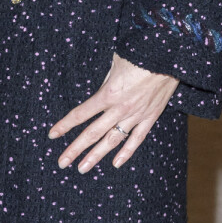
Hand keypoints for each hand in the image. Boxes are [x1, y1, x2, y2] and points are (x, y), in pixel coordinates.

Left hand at [49, 52, 179, 172]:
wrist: (168, 56)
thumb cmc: (140, 54)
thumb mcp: (115, 62)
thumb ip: (106, 81)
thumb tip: (99, 93)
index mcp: (108, 94)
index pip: (80, 114)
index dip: (64, 125)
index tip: (52, 135)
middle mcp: (119, 108)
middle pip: (92, 133)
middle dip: (75, 149)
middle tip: (62, 162)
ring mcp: (135, 115)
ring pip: (112, 140)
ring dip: (96, 156)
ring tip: (82, 168)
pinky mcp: (150, 117)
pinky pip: (136, 139)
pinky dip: (126, 152)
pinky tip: (115, 163)